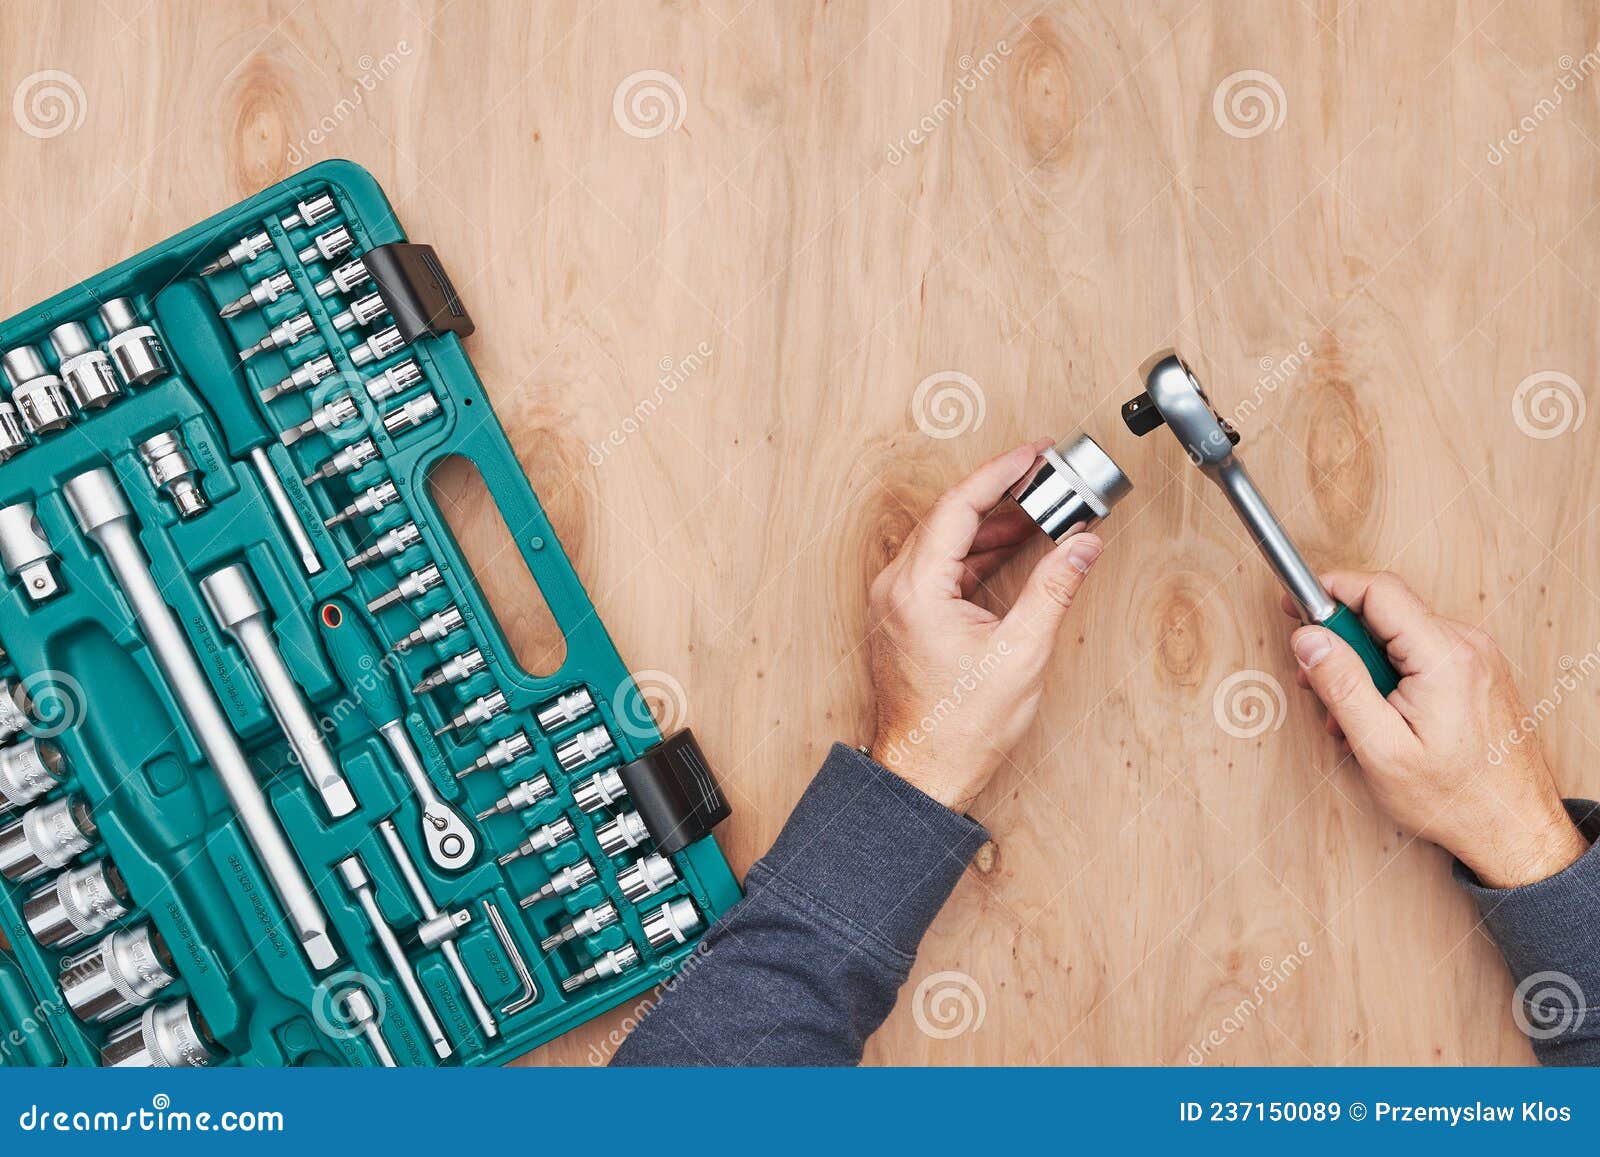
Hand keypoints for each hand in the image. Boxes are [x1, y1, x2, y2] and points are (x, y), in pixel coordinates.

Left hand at [867, 440, 1104, 812]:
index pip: (958, 507)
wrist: (925, 772)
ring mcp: (896, 602)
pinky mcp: (905, 616)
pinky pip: (940, 566)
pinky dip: (977, 553)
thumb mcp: (1021, 654)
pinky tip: (1013, 549)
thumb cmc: (960, 727)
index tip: (1031, 454)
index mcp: (917, 589)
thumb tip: (1082, 546)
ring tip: (1039, 511)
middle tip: (1043, 477)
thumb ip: (1053, 590)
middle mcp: (896, 588)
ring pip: (944, 541)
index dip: (999, 473)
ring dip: (991, 525)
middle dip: (999, 494)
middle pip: (948, 517)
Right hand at [1286, 570, 1588, 887]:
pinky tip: (1381, 714)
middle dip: (1342, 640)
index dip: (1330, 590)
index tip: (1297, 606)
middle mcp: (1468, 646)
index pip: (1379, 591)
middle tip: (1317, 680)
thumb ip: (1342, 685)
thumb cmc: (1454, 798)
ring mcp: (1477, 657)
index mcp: (1445, 658)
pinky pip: (1421, 652)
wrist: (1514, 828)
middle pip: (1387, 611)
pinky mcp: (1477, 671)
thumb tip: (1308, 638)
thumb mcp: (1381, 748)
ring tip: (1351, 713)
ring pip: (1401, 634)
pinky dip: (1391, 673)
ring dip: (1365, 663)